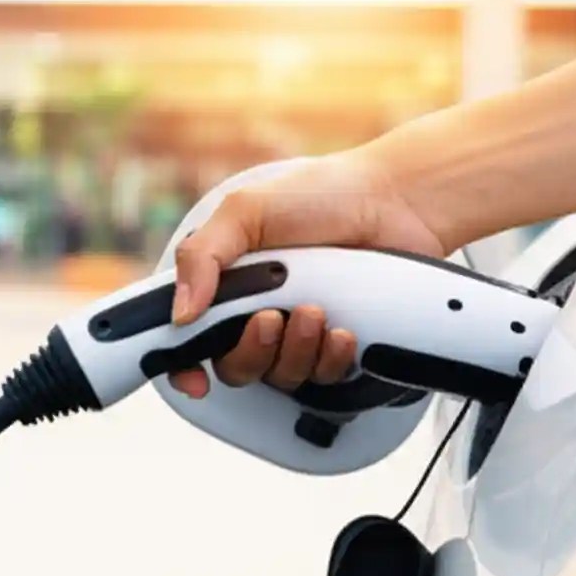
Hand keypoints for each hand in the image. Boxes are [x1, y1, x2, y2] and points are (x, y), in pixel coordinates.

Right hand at [168, 151, 446, 397]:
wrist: (394, 201)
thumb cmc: (316, 196)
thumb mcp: (244, 212)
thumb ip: (202, 257)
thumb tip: (181, 315)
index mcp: (223, 285)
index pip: (188, 339)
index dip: (183, 367)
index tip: (196, 379)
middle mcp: (254, 314)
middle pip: (234, 368)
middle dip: (250, 352)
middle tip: (271, 319)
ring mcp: (297, 334)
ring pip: (280, 376)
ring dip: (295, 352)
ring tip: (316, 312)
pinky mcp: (337, 347)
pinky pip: (324, 377)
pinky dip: (331, 359)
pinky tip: (343, 331)